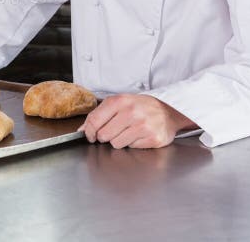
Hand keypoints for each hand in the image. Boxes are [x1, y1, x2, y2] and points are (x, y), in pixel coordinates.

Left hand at [78, 94, 196, 148]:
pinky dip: (132, 144)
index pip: (95, 121)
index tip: (90, 135)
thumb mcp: (119, 103)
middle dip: (105, 136)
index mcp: (120, 101)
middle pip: (104, 135)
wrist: (168, 112)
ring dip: (119, 141)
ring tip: (127, 132)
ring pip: (116, 143)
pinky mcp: (153, 138)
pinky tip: (138, 136)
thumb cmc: (140, 107)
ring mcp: (143, 126)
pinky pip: (131, 147)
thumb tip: (82, 130)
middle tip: (113, 131)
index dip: (89, 131)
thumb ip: (99, 114)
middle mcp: (132, 112)